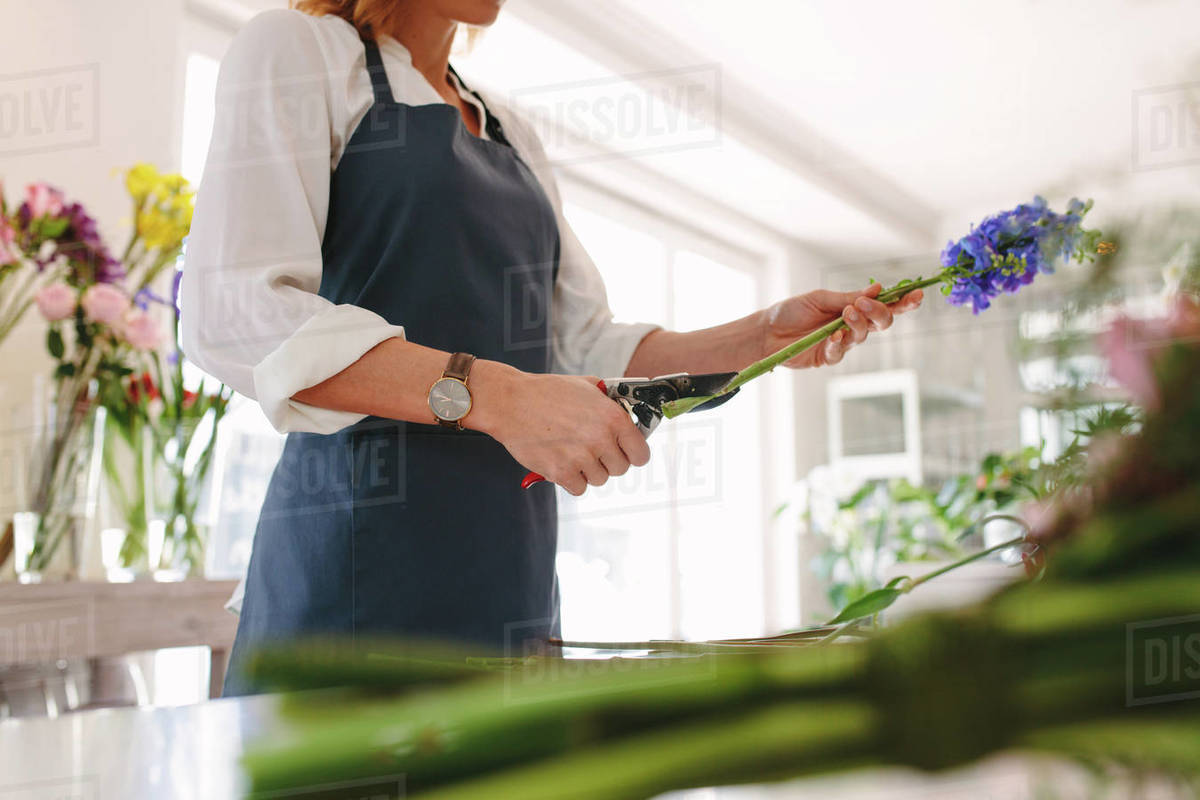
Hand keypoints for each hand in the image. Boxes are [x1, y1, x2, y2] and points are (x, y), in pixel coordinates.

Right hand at [469, 364, 650, 495]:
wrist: (510, 403)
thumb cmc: (546, 393)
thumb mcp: (586, 386)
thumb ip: (609, 402)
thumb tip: (627, 413)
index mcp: (612, 417)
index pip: (641, 453)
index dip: (634, 454)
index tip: (627, 453)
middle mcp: (600, 439)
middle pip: (621, 469)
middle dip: (609, 461)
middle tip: (593, 451)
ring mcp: (581, 457)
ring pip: (599, 479)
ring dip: (588, 470)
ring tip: (572, 453)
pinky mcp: (561, 472)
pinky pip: (579, 488)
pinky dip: (571, 480)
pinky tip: (561, 462)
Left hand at [762, 283, 922, 367]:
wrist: (767, 330)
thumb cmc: (792, 311)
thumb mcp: (821, 298)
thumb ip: (848, 297)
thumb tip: (878, 288)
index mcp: (853, 308)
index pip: (884, 305)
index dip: (903, 301)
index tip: (916, 294)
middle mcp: (852, 326)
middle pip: (882, 322)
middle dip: (881, 312)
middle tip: (865, 304)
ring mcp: (842, 343)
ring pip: (863, 336)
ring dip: (859, 323)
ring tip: (846, 313)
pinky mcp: (828, 357)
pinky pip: (841, 352)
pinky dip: (840, 342)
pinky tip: (833, 336)